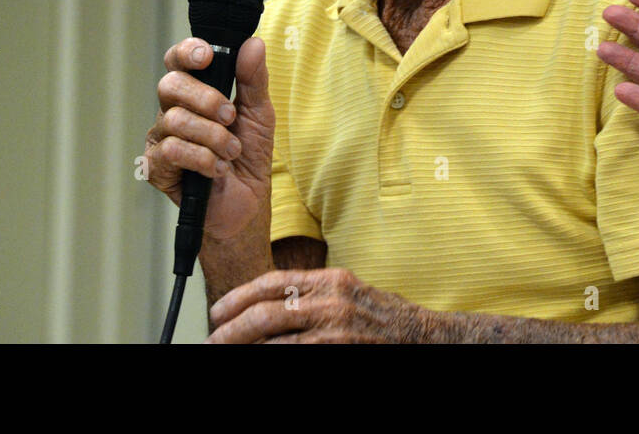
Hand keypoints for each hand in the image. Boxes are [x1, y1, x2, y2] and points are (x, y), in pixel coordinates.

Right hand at [144, 36, 274, 241]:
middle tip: (230, 117)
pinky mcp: (156, 168)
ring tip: (231, 152)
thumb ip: (254, 79)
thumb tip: (253, 43)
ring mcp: (161, 138)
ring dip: (213, 136)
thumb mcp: (260, 113)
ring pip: (175, 120)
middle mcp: (172, 111)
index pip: (178, 61)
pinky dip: (202, 159)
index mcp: (194, 92)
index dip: (187, 52)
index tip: (207, 56)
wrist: (246, 203)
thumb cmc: (249, 155)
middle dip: (206, 99)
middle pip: (170, 85)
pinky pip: (172, 151)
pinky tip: (216, 169)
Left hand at [207, 268, 437, 342]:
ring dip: (245, 348)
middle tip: (213, 339)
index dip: (238, 296)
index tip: (218, 311)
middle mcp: (332, 300)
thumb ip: (313, 296)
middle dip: (232, 329)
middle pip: (266, 312)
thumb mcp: (349, 294)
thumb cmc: (386, 319)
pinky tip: (260, 360)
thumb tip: (269, 309)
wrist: (425, 337)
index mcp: (331, 279)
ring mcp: (337, 329)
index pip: (272, 281)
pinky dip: (273, 359)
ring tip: (225, 352)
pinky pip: (295, 357)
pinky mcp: (341, 351)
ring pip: (276, 341)